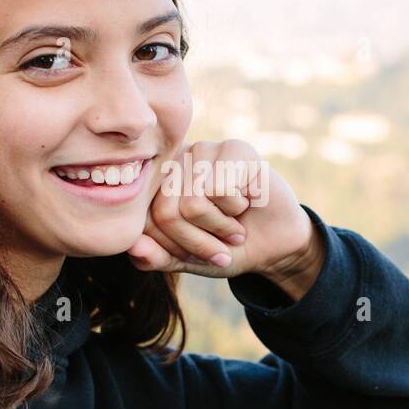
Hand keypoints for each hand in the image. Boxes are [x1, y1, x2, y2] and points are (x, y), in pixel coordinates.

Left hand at [126, 139, 318, 288]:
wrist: (274, 243)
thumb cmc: (226, 246)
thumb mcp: (187, 260)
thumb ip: (156, 257)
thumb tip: (133, 248)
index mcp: (157, 185)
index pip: (145, 222)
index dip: (175, 247)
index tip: (198, 252)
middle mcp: (175, 161)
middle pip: (167, 213)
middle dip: (198, 242)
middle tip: (222, 241)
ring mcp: (204, 150)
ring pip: (193, 203)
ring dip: (221, 226)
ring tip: (234, 222)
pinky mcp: (233, 148)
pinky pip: (220, 189)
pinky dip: (236, 208)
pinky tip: (247, 200)